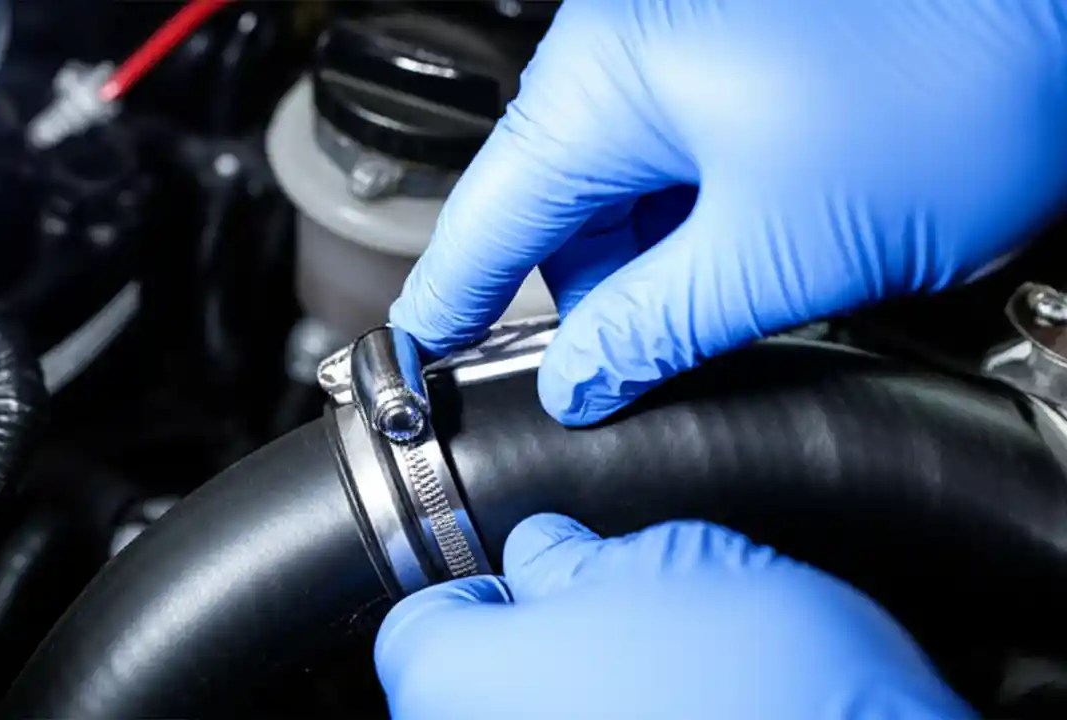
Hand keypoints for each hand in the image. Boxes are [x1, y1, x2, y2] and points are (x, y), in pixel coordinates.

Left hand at [375, 515, 975, 719]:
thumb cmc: (783, 691)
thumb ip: (578, 560)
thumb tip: (547, 555)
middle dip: (530, 649)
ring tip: (656, 687)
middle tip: (608, 627)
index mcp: (465, 680)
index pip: (417, 624)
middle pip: (466, 689)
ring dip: (568, 702)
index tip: (524, 584)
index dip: (476, 591)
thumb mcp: (678, 566)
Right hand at [390, 0, 1066, 425]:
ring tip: (725, 296)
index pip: (482, 221)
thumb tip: (580, 382)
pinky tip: (737, 253)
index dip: (444, 306)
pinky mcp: (724, 53)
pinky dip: (682, 223)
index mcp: (605, 83)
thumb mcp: (778, 252)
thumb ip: (653, 330)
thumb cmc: (949, 84)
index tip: (413, 364)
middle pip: (546, 209)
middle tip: (615, 373)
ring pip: (610, 190)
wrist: (1064, 11)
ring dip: (641, 264)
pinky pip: (664, 158)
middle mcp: (621, 48)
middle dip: (576, 299)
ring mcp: (673, 42)